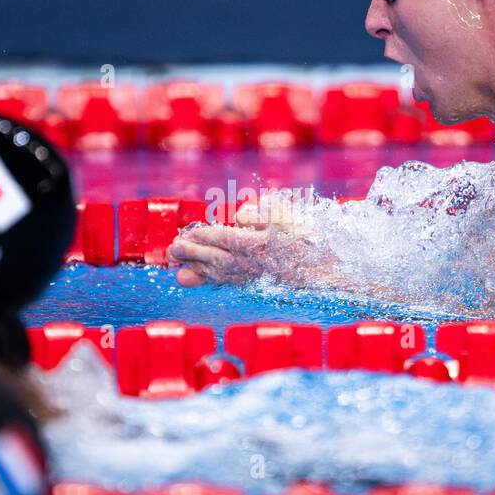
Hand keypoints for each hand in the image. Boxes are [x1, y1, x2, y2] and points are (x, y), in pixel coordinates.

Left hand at [168, 196, 325, 287]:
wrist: (322, 267)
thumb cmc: (304, 236)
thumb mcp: (287, 216)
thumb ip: (263, 212)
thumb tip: (240, 216)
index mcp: (259, 244)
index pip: (225, 239)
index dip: (204, 237)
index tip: (187, 233)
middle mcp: (252, 263)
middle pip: (216, 258)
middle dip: (193, 254)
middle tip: (173, 249)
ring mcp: (251, 275)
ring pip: (218, 273)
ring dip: (196, 269)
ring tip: (176, 267)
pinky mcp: (252, 282)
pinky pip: (226, 281)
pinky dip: (208, 279)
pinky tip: (194, 277)